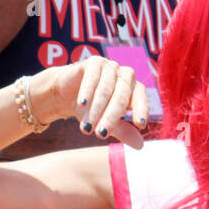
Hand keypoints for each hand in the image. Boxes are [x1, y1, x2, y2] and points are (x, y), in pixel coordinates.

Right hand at [29, 57, 147, 147]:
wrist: (67, 94)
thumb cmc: (92, 109)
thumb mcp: (107, 122)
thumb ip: (123, 131)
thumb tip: (140, 146)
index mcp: (134, 89)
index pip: (141, 99)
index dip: (141, 111)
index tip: (139, 125)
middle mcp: (125, 75)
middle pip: (121, 97)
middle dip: (110, 117)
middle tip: (101, 135)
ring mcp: (111, 66)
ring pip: (105, 90)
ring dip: (95, 110)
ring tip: (87, 128)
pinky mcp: (94, 62)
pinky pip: (92, 78)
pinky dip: (87, 92)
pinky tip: (82, 105)